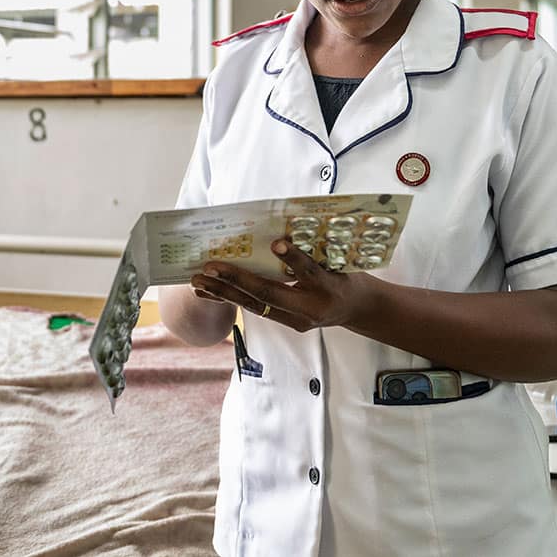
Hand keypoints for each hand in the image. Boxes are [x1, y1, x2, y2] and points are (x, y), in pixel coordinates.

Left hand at [190, 238, 375, 331]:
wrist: (358, 308)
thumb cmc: (346, 276)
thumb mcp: (338, 262)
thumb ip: (313, 252)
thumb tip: (281, 233)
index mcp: (329, 287)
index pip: (310, 271)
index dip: (294, 258)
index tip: (277, 244)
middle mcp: (311, 308)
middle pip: (270, 294)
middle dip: (237, 281)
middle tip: (209, 267)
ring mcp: (297, 321)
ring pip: (256, 306)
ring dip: (224, 293)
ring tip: (198, 281)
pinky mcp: (288, 323)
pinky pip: (256, 310)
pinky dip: (232, 299)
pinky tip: (209, 291)